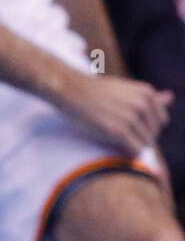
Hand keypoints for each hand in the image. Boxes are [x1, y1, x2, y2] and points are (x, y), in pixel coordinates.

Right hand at [57, 72, 171, 157]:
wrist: (70, 89)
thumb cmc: (96, 91)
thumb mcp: (126, 89)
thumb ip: (150, 97)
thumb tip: (170, 97)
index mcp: (147, 93)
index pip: (161, 122)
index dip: (145, 126)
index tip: (127, 122)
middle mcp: (142, 104)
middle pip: (153, 134)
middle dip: (139, 136)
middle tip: (117, 128)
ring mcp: (131, 118)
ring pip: (145, 144)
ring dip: (131, 144)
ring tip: (112, 134)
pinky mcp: (118, 131)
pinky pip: (135, 151)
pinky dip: (127, 152)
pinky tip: (113, 142)